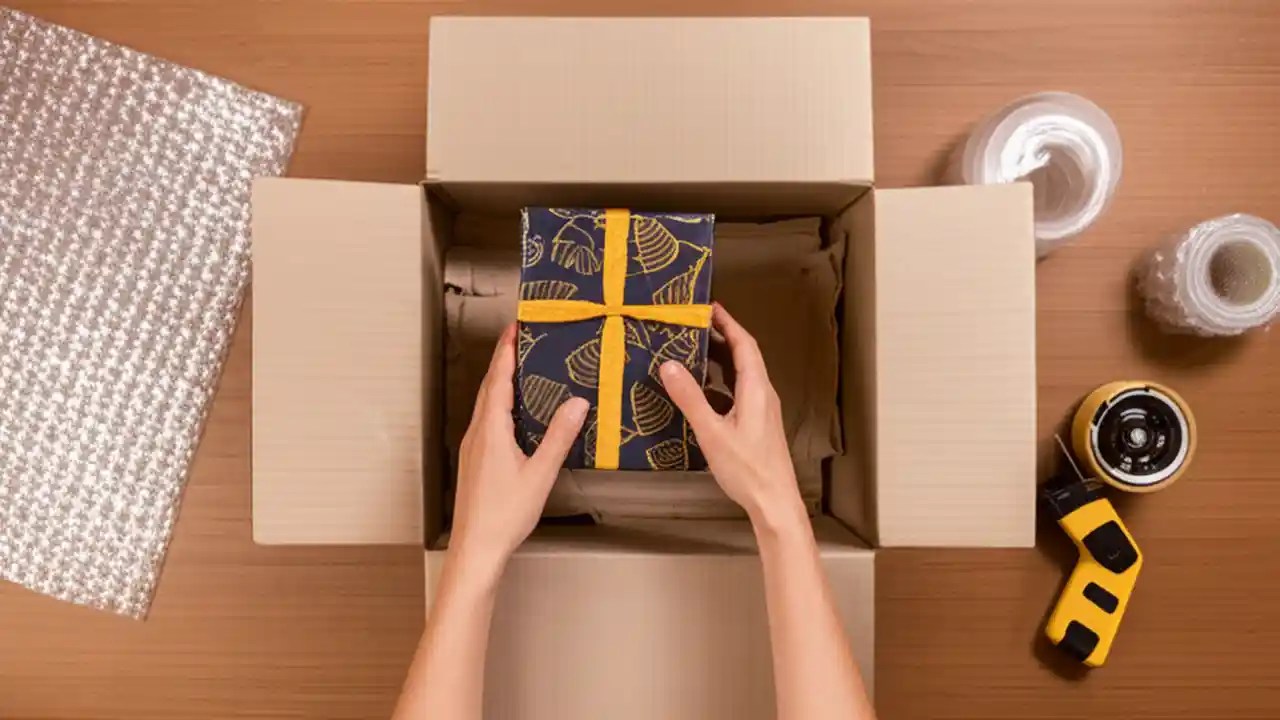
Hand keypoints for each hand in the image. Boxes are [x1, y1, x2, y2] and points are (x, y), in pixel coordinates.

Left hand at [451, 323, 588, 569]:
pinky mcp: (475, 461)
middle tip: (520, 338)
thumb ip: (559, 436)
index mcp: (491, 429)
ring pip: (486, 404)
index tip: (515, 327)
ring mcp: (473, 447)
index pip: (499, 379)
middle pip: (489, 387)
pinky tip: (513, 412)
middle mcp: (477, 433)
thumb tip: (577, 403)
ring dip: (501, 382)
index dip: (506, 352)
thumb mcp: (540, 473)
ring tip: (519, 366)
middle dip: (503, 361)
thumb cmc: (505, 514)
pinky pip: (486, 420)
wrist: (476, 548)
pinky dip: (499, 404)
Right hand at [659, 304, 804, 527]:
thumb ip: (690, 398)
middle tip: (694, 324)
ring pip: (742, 374)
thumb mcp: (712, 432)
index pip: (744, 344)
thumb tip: (669, 365)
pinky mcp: (757, 424)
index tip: (708, 307)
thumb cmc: (747, 469)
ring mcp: (762, 409)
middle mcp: (763, 393)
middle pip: (744, 355)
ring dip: (721, 359)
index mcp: (756, 388)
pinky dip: (721, 382)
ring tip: (694, 349)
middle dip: (722, 336)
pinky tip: (703, 390)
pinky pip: (739, 391)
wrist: (774, 502)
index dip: (728, 323)